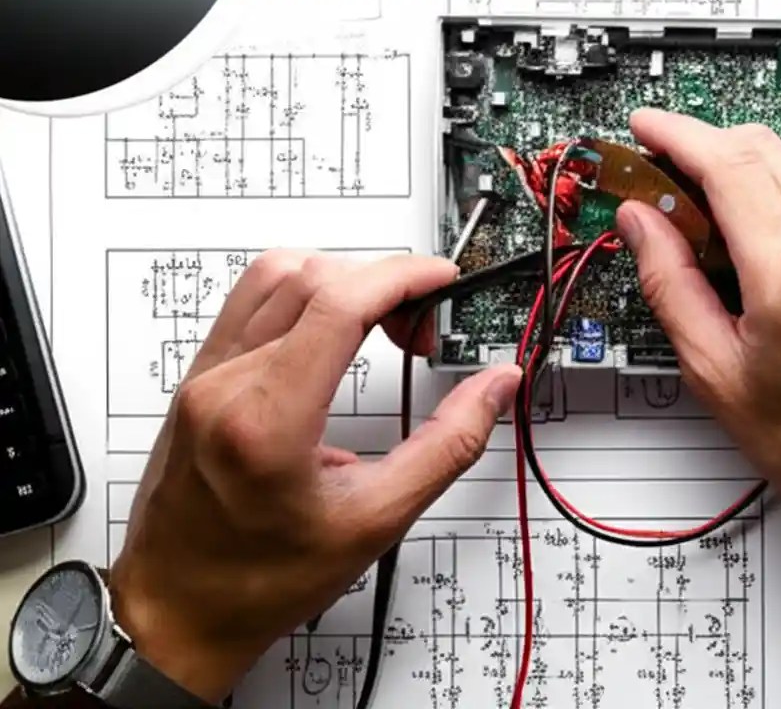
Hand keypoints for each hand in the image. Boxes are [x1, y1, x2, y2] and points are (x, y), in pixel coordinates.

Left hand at [108, 251, 521, 702]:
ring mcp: (202, 378)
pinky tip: (332, 333)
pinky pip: (249, 303)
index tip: (441, 280)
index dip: (402, 277)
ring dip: (341, 281)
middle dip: (383, 284)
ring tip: (381, 324)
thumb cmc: (260, 581)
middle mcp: (223, 387)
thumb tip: (493, 388)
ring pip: (275, 276)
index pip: (337, 303)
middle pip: (313, 277)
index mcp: (266, 422)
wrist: (179, 611)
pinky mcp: (195, 380)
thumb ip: (447, 446)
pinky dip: (302, 297)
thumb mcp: (375, 521)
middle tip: (422, 328)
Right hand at [615, 109, 780, 553]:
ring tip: (707, 217)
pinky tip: (759, 230)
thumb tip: (642, 226)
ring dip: (744, 167)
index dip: (677, 135)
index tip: (646, 129)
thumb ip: (672, 286)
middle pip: (762, 150)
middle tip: (661, 182)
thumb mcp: (720, 375)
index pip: (727, 165)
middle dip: (703, 149)